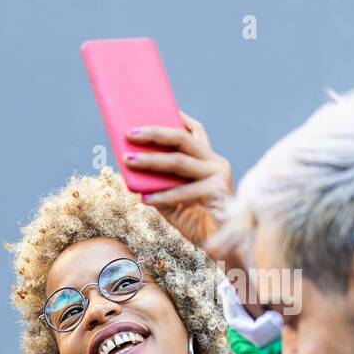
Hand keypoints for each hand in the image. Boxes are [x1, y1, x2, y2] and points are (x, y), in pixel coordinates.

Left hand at [125, 111, 234, 252]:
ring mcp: (218, 176)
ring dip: (151, 161)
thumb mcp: (172, 202)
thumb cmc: (197, 223)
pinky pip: (183, 192)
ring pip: (180, 162)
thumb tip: (130, 172)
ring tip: (128, 160)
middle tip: (129, 132)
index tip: (154, 105)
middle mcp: (215, 162)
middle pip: (183, 139)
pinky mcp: (218, 193)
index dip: (176, 118)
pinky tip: (144, 199)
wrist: (225, 248)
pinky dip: (162, 196)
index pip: (194, 132)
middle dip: (155, 133)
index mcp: (208, 160)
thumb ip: (157, 186)